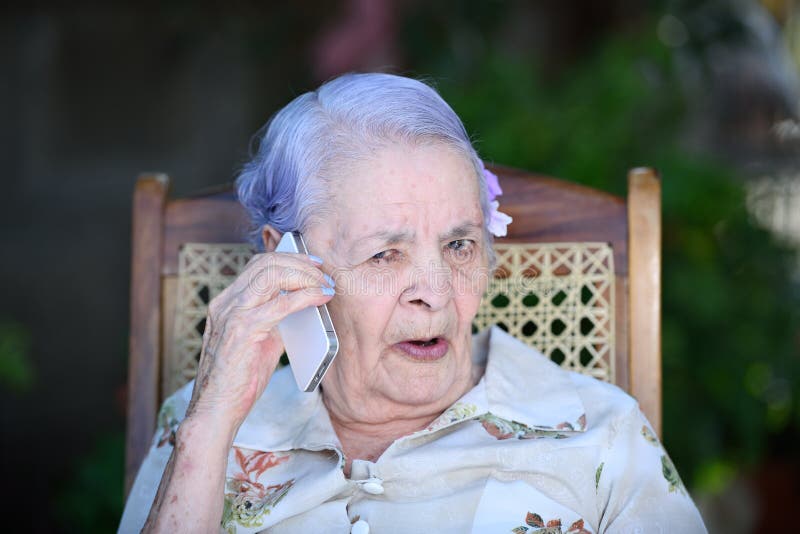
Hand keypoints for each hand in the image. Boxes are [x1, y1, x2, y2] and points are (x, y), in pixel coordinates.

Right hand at [185, 251, 333, 434]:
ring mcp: (232, 314)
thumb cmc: (238, 380)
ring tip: (325, 284)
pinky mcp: (243, 330)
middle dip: (300, 262)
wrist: (215, 410)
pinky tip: (321, 297)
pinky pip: (280, 303)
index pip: (258, 264)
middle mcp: (225, 303)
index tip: (312, 264)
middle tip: (324, 272)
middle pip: (265, 263)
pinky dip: (306, 295)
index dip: (288, 258)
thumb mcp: (259, 341)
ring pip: (272, 275)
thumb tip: (304, 304)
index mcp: (226, 302)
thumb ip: (275, 320)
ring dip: (305, 276)